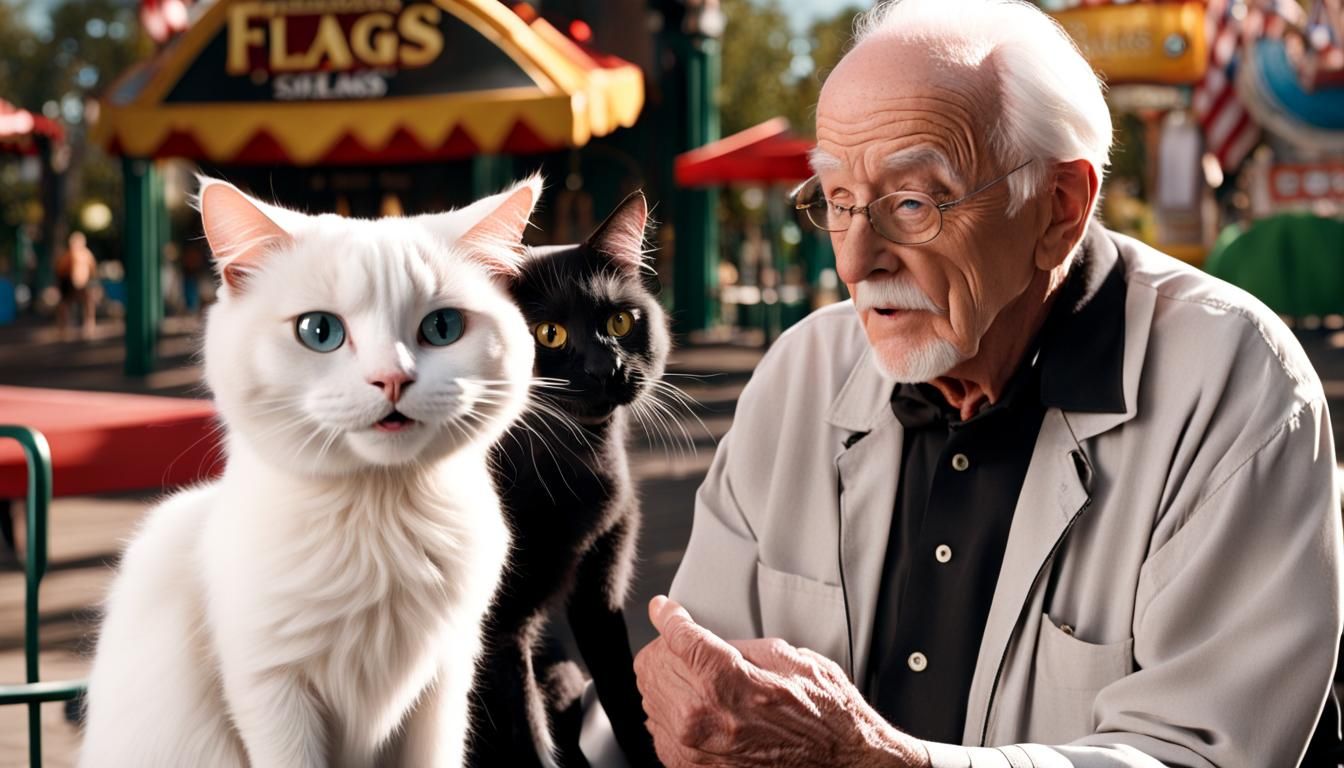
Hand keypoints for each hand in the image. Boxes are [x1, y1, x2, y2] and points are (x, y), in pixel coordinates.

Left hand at [633, 595, 929, 767]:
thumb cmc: (826, 719)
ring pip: (649, 696)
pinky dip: (672, 713)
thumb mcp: (791, 660)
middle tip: (690, 649)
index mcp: (726, 683)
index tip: (665, 609)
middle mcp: (701, 719)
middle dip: (669, 650)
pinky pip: (658, 729)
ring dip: (668, 682)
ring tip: (698, 681)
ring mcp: (691, 750)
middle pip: (652, 665)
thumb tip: (706, 637)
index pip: (677, 636)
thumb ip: (740, 646)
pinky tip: (699, 709)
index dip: (669, 615)